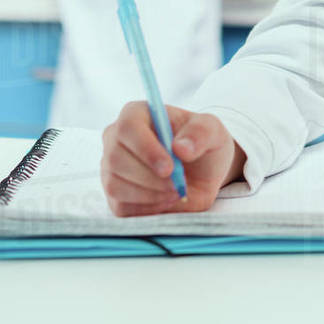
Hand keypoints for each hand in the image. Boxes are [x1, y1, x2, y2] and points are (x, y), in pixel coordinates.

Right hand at [100, 102, 246, 216]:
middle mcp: (116, 139)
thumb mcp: (212, 130)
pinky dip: (147, 208)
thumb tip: (180, 147)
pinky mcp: (115, 195)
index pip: (128, 127)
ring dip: (150, 194)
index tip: (169, 168)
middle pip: (116, 158)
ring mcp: (111, 168)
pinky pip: (120, 206)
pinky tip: (167, 200)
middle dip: (150, 178)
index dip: (146, 148)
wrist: (202, 171)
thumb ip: (201, 132)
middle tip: (177, 184)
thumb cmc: (202, 143)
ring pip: (115, 185)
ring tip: (176, 191)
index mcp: (136, 114)